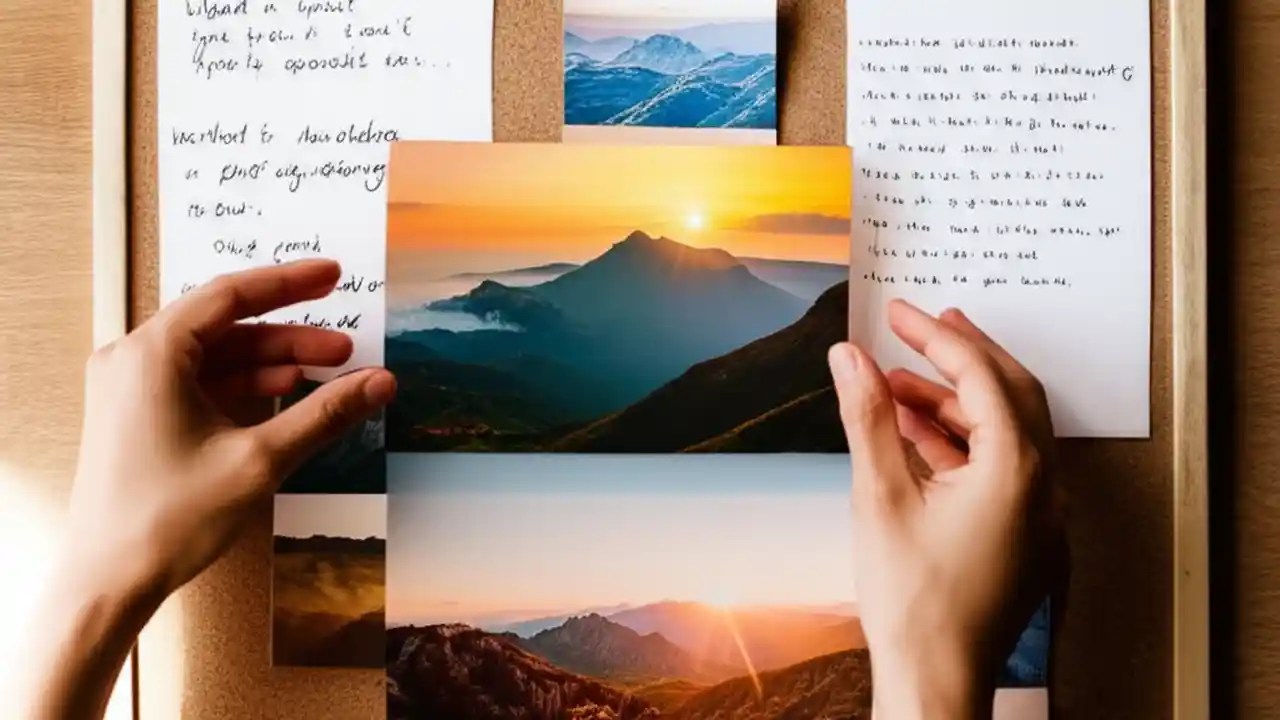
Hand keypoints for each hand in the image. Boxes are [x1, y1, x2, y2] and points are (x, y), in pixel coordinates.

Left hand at [15, 259, 394, 719]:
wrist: (109, 580)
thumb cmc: (168, 519)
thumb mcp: (260, 459)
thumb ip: (325, 413)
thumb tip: (380, 383)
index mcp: (152, 353)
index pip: (230, 294)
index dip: (289, 282)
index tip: (333, 274)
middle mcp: (133, 360)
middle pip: (226, 327)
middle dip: (290, 334)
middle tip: (344, 346)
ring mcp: (131, 388)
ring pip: (216, 356)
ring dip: (272, 362)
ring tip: (328, 373)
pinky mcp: (137, 415)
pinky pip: (199, 382)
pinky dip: (244, 385)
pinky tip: (286, 395)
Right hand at [827, 300, 1063, 719]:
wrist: (936, 677)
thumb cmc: (913, 599)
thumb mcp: (880, 495)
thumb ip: (867, 416)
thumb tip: (848, 356)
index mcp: (1016, 469)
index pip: (980, 375)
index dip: (935, 336)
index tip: (897, 312)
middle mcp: (1043, 485)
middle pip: (1012, 392)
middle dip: (964, 353)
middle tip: (922, 323)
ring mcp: (1040, 513)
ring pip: (1006, 431)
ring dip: (955, 401)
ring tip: (898, 385)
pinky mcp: (1025, 535)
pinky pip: (1002, 467)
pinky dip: (963, 442)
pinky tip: (916, 435)